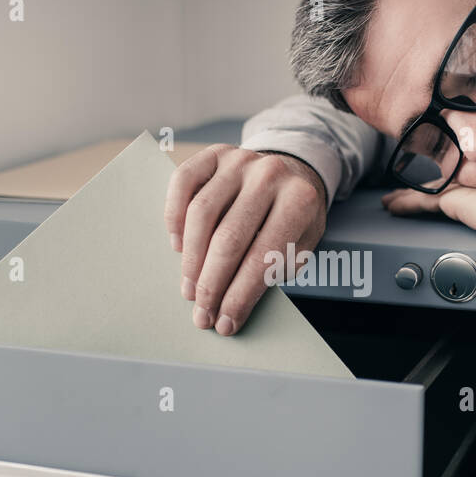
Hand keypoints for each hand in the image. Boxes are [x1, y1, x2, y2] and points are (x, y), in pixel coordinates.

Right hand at [165, 145, 326, 334]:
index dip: (240, 296)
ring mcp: (240, 159)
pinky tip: (179, 247)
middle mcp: (270, 174)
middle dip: (211, 285)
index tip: (225, 323)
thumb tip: (230, 308)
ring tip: (190, 289)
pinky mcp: (215, 153)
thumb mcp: (300, 246)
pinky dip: (174, 217)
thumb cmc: (294, 219)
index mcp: (299, 201)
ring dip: (191, 260)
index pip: (262, 258)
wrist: (294, 172)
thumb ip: (272, 271)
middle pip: (228, 239)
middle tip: (202, 314)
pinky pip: (182, 183)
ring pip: (201, 214)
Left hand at [381, 181, 475, 245]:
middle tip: (402, 188)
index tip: (434, 176)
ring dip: (407, 195)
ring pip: (428, 189)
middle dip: (421, 183)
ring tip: (390, 200)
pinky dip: (406, 204)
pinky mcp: (455, 200)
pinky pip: (422, 201)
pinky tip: (393, 208)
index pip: (463, 175)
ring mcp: (466, 186)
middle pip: (441, 179)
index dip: (447, 176)